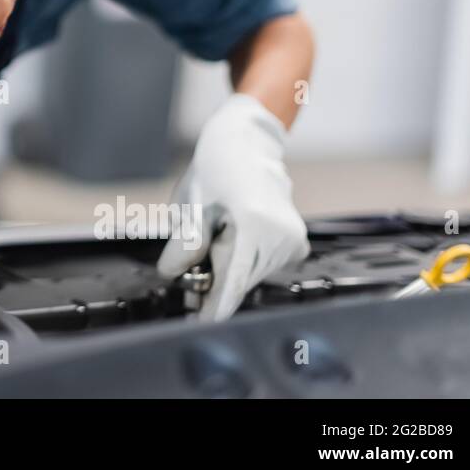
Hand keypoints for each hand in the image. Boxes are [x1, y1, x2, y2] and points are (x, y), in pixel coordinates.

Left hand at [157, 94, 308, 320]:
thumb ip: (184, 244)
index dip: (213, 308)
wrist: (246, 145)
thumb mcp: (190, 205)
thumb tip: (172, 273)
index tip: (198, 324)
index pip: (233, 283)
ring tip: (211, 246)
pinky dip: (243, 264)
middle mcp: (280, 236)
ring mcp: (292, 241)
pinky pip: (263, 266)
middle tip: (189, 287)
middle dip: (214, 289)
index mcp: (253, 225)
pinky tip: (231, 242)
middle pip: (242, 282)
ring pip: (252, 276)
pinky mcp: (296, 243)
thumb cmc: (216, 169)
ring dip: (228, 274)